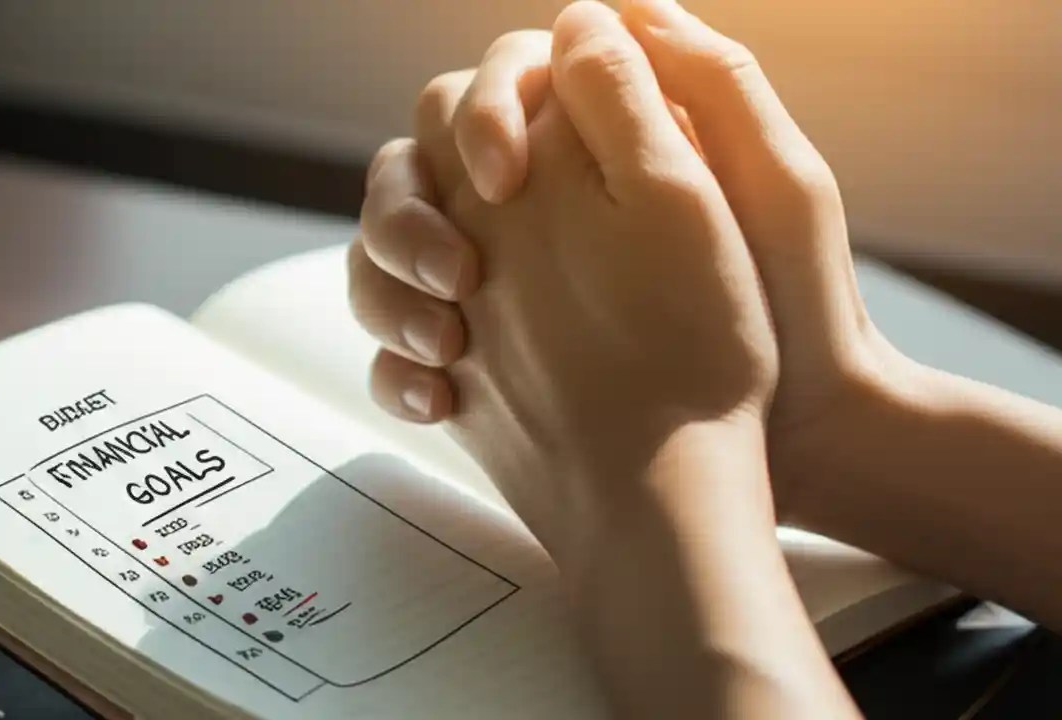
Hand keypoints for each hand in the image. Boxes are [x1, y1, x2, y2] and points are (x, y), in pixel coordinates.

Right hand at [354, 2, 778, 556]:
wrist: (777, 445)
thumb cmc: (790, 316)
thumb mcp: (771, 185)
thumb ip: (702, 84)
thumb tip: (597, 11)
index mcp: (603, 152)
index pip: (500, 85)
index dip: (485, 112)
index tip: (507, 179)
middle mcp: (538, 211)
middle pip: (419, 170)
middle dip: (410, 214)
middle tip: (457, 276)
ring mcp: (498, 289)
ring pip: (391, 258)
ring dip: (388, 292)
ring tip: (444, 344)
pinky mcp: (478, 363)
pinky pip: (399, 349)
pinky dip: (399, 369)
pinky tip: (441, 400)